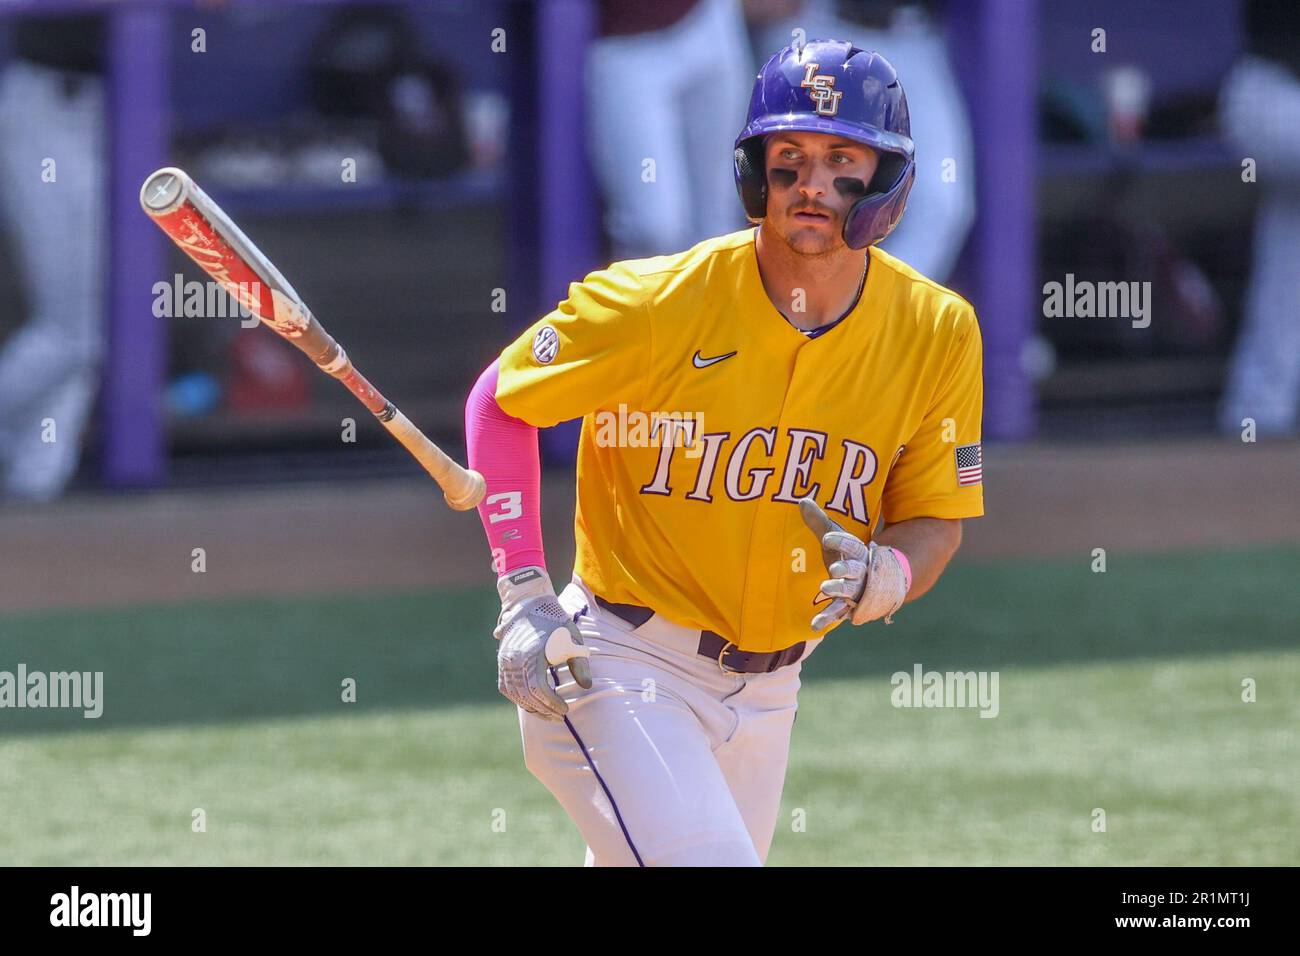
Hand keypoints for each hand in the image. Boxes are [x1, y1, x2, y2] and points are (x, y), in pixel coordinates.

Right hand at [494, 566, 592, 719]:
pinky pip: (506, 687)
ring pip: (515, 694)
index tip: (565, 710)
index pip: (539, 689)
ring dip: (531, 707)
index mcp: (531, 655)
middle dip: (543, 710)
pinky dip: (519, 698)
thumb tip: (587, 686)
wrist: (528, 603)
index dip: (551, 703)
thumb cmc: (554, 621)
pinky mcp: (502, 662)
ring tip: (547, 713)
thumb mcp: (572, 638)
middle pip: (526, 696)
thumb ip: (579, 663)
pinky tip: (532, 702)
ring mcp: (505, 662)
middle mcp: (514, 661)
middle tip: (559, 716)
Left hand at [798, 498, 908, 629]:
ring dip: (838, 591)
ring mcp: (855, 591)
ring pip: (849, 592)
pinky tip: (815, 625)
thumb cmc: (846, 554)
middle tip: (834, 569)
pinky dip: (827, 618)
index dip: (841, 541)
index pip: (852, 545)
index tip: (827, 537)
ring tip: (824, 589)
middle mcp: (860, 572)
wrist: (872, 580)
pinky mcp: (848, 606)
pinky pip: (838, 612)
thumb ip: (819, 522)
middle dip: (845, 570)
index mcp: (858, 553)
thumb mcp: (835, 537)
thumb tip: (802, 501)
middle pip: (854, 570)